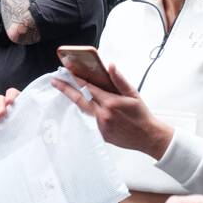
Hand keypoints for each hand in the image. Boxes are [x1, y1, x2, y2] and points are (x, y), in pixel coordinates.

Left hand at [51, 63, 173, 157]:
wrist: (148, 137)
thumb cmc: (141, 114)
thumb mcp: (133, 94)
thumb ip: (119, 80)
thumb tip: (110, 66)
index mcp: (111, 103)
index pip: (88, 88)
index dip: (76, 79)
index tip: (66, 72)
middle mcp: (103, 115)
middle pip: (79, 99)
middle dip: (65, 89)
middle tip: (54, 81)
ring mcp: (100, 126)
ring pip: (83, 110)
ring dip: (74, 100)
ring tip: (65, 90)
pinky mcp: (100, 135)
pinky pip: (89, 121)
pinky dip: (86, 112)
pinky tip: (82, 106)